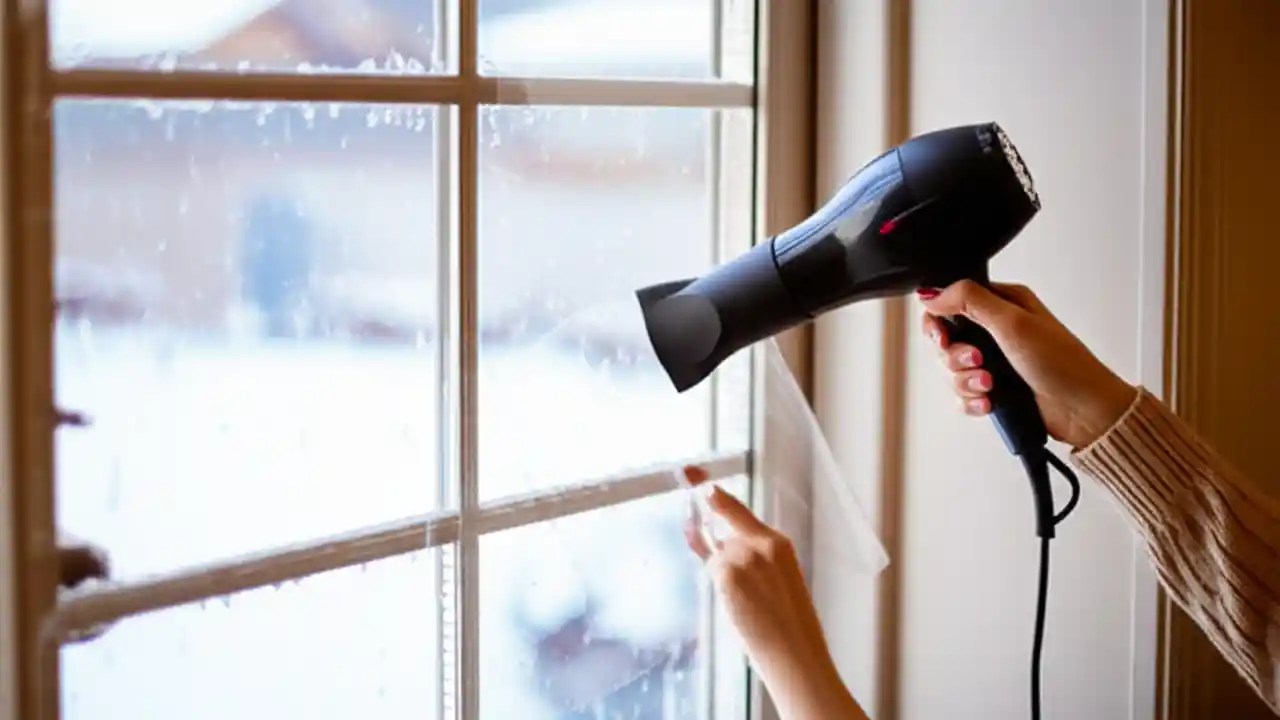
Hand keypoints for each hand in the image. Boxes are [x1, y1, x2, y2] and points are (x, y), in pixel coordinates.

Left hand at [682, 467, 867, 719]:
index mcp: (779, 543)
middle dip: (719, 555)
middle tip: (739, 585)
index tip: (694, 478)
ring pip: (716, 558)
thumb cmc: (790, 628)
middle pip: (722, 535)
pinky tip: (741, 608)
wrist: (796, 655)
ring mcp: (742, 554)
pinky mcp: (726, 571)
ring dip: (724, 580)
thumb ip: (750, 560)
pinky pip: (711, 572)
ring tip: (751, 609)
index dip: (712, 494)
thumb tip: (717, 549)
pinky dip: (720, 588)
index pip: (736, 510)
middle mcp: (761, 541)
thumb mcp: (776, 583)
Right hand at [918, 280, 1136, 448]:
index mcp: (1002, 304)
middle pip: (946, 341)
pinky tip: (990, 403)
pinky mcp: (995, 389)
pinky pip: (964, 396)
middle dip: (955, 358)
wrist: (1082, 410)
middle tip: (979, 362)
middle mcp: (996, 331)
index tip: (943, 338)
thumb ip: (970, 301)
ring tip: (990, 386)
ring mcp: (995, 362)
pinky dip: (973, 401)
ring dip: (967, 382)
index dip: (938, 323)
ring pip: (953, 371)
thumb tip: (933, 293)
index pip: (950, 304)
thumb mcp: (1014, 322)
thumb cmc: (1062, 363)